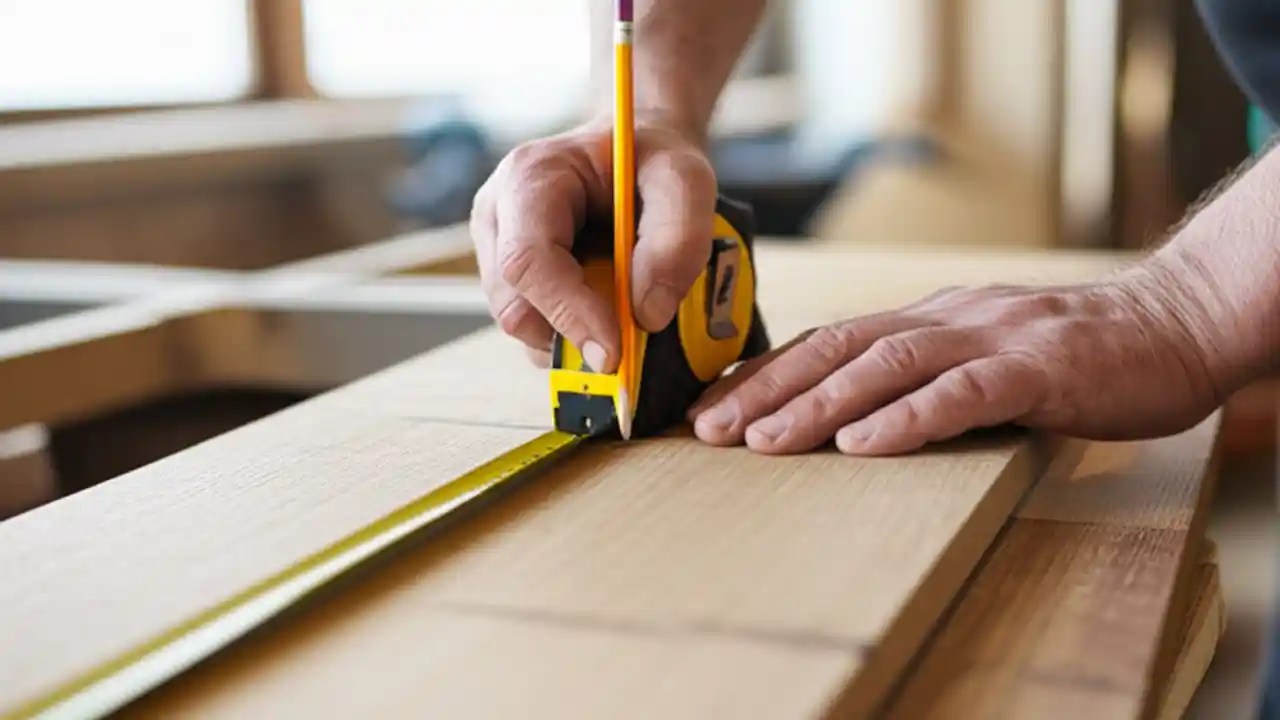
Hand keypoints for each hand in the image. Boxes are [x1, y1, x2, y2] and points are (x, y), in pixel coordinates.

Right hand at [469, 114, 716, 370]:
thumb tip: (647, 316)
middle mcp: (498, 215)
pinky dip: (575, 330)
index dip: (568, 313)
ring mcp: (496, 249)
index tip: (615, 352)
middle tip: (631, 341)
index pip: (528, 261)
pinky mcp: (509, 279)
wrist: (635, 150)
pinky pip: (535, 327)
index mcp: (530, 178)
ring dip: (577, 334)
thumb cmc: (655, 158)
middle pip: (515, 305)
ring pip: (523, 325)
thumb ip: (678, 240)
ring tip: (621, 303)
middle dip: (574, 333)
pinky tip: (605, 302)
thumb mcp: (686, 180)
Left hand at [687, 270, 1227, 454]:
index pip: (828, 342)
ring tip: (764, 441)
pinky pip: (964, 392)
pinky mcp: (1039, 370)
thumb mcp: (981, 355)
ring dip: (819, 405)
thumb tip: (852, 414)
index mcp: (927, 319)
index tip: (711, 408)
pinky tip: (863, 445)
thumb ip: (924, 374)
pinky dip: (908, 418)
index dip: (765, 373)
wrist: (1174, 323)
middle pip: (838, 348)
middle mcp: (946, 319)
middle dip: (768, 390)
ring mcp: (991, 339)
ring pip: (887, 365)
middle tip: (710, 430)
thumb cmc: (1073, 356)